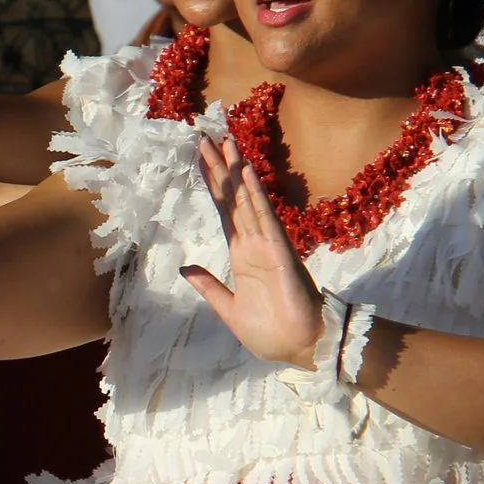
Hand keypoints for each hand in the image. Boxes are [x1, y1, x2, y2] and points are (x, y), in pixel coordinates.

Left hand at [179, 135, 326, 367]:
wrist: (299, 347)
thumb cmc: (270, 331)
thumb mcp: (228, 308)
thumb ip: (208, 286)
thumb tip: (185, 267)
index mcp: (242, 254)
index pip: (224, 211)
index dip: (213, 185)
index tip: (201, 159)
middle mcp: (253, 242)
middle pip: (233, 197)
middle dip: (220, 168)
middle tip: (206, 136)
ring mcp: (267, 244)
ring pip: (248, 199)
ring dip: (237, 171)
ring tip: (225, 141)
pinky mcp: (280, 252)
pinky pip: (266, 218)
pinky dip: (256, 194)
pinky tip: (248, 172)